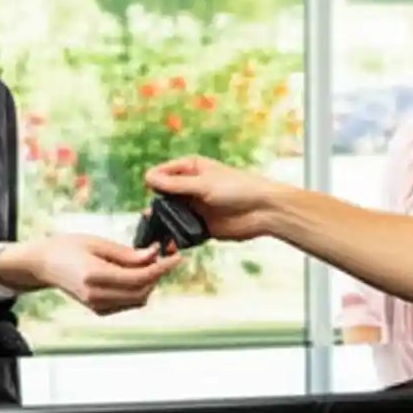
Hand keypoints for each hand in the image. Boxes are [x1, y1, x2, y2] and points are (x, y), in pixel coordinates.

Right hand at [0, 234, 180, 315]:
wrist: (43, 264)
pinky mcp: (98, 309)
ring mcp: (97, 306)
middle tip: (166, 256)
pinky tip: (137, 273)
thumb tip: (153, 255)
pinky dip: (138, 291)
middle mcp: (96, 296)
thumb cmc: (66, 247)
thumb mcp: (97, 243)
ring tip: (152, 262)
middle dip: (158, 275)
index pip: (139, 277)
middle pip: (142, 292)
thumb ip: (126, 253)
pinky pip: (127, 303)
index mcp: (95, 276)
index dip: (162, 267)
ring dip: (150, 283)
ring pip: (137, 300)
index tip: (177, 256)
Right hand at [144, 155, 288, 241]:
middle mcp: (191, 187)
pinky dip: (176, 237)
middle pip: (164, 196)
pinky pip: (183, 232)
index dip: (154, 182)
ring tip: (155, 233)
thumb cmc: (238, 188)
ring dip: (163, 224)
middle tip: (148, 217)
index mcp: (191, 169)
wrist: (264, 210)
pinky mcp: (202, 227)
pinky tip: (169, 243)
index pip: (163, 173)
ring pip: (171, 216)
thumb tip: (148, 178)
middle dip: (156, 206)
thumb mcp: (204, 184)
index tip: (150, 191)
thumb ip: (175, 184)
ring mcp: (196, 207)